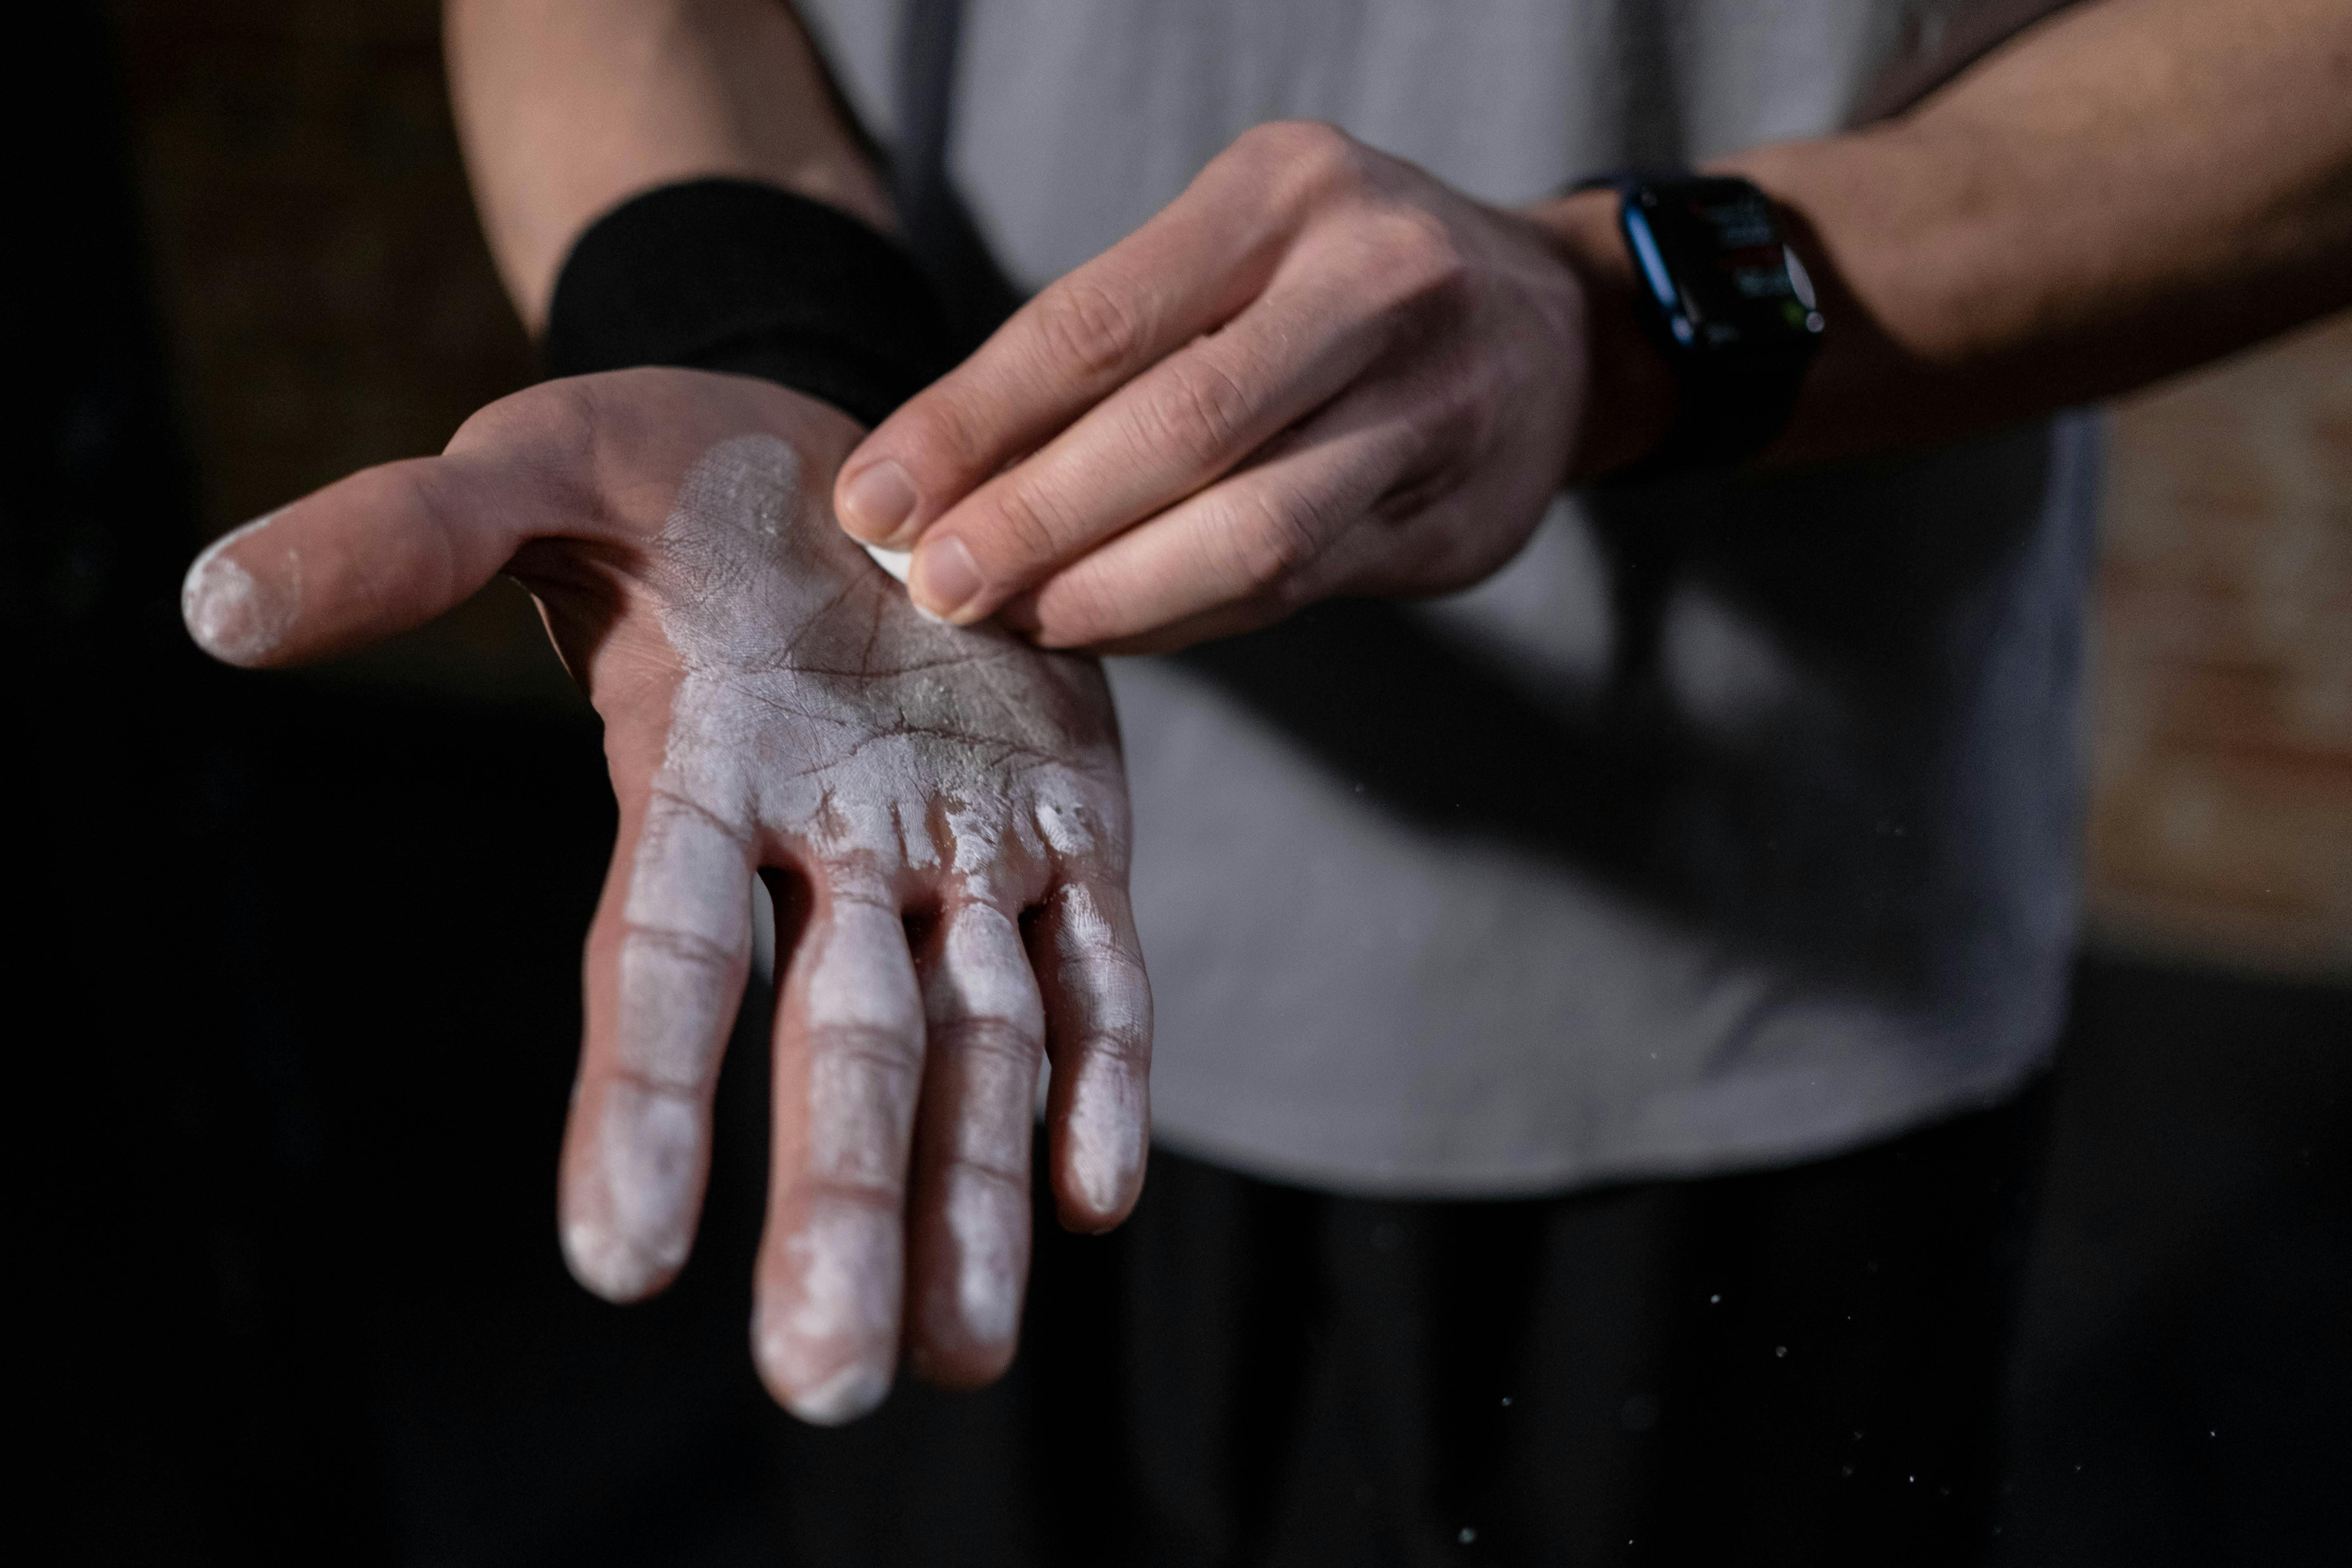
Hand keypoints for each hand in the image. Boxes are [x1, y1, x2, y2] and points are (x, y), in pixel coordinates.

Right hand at [181, 368, 1149, 1421]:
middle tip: (830, 1381)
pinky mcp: (1069, 820)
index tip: (619, 1257)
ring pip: (974, 1044)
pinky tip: (1095, 1195)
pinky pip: (1093, 963)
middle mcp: (829, 848)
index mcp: (700, 778)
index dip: (641, 1097)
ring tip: (970, 1352)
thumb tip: (215, 603)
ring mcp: (955, 844)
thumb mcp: (541, 467)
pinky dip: (1101, 1068)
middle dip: (836, 1205)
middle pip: (833, 1046)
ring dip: (972, 1195)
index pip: (663, 961)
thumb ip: (411, 536)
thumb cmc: (678, 470)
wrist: (856, 452)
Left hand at [830, 120, 1596, 652]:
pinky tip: (1110, 624)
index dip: (972, 422)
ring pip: (1247, 529)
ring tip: (1014, 618)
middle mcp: (1375, 281)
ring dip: (1109, 592)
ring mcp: (1435, 401)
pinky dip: (1184, 616)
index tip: (876, 497)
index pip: (1096, 321)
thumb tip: (938, 486)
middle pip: (1175, 428)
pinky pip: (1292, 584)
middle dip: (1034, 521)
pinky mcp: (1459, 514)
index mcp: (1284, 192)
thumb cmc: (1340, 288)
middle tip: (935, 585)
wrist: (1554, 326)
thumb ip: (1109, 353)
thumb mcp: (1234, 252)